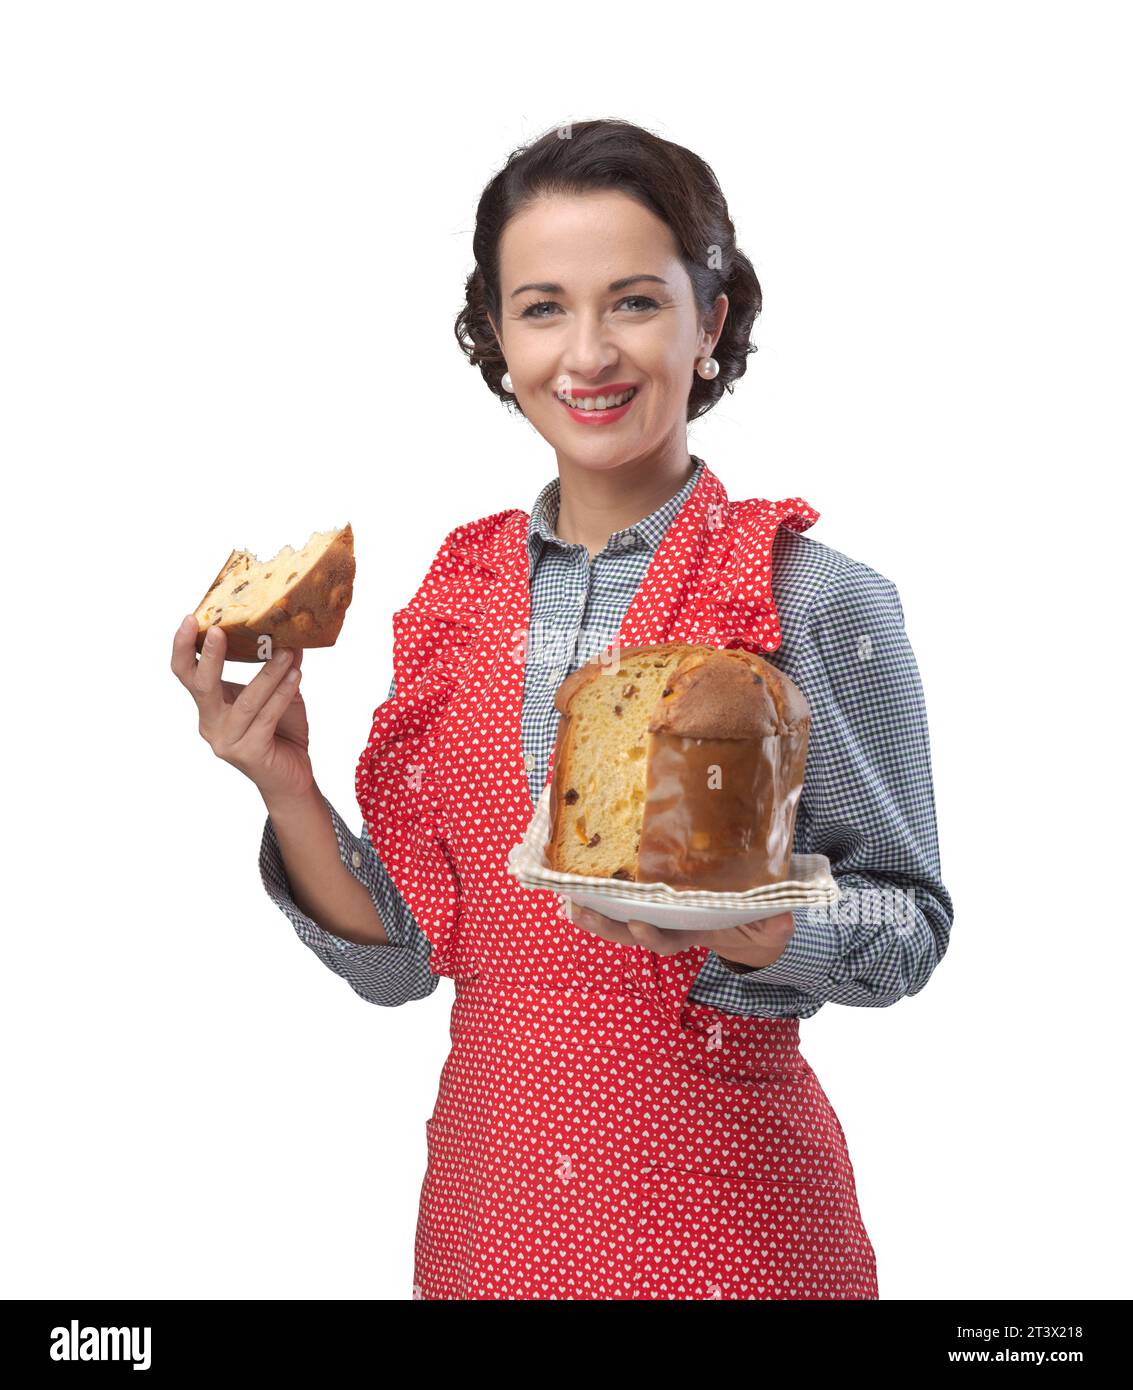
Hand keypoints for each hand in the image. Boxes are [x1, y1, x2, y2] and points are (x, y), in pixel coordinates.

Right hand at [171, 615, 314, 804]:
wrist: (292, 778)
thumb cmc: (281, 733)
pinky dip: (282, 694)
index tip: (191, 619)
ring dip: (267, 674)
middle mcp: (211, 723)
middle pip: (200, 686)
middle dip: (211, 656)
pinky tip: (296, 676)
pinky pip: (265, 717)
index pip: (186, 673)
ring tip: (287, 652)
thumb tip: (291, 634)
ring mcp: (226, 741)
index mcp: (210, 706)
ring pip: (244, 701)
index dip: (184, 647)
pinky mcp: (248, 753)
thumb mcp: (279, 693)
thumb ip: (280, 667)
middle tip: (221, 630)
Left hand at [563, 901, 796, 969]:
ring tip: (565, 897)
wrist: (749, 916)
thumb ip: (774, 924)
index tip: (638, 925)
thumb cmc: (758, 919)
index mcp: (694, 932)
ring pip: (618, 914)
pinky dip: (596, 890)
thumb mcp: (771, 924)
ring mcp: (658, 910)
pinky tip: (573, 879)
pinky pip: (620, 895)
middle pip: (630, 930)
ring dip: (590, 908)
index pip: (669, 940)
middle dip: (604, 924)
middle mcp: (668, 924)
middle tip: (579, 910)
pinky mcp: (650, 891)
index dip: (653, 936)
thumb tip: (782, 922)